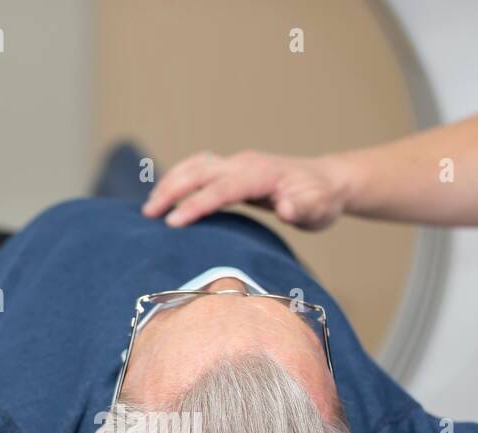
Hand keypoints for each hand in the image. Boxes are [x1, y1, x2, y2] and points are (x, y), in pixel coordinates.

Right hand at [141, 150, 350, 229]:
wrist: (328, 181)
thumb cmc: (322, 199)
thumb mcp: (320, 208)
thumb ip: (304, 207)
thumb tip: (286, 207)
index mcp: (262, 174)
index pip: (222, 189)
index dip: (197, 205)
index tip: (173, 222)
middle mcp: (245, 164)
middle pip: (200, 171)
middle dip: (171, 190)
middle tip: (148, 215)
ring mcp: (238, 163)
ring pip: (195, 166)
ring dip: (170, 182)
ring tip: (149, 207)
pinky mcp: (234, 169)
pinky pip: (200, 169)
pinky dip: (179, 178)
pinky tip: (166, 195)